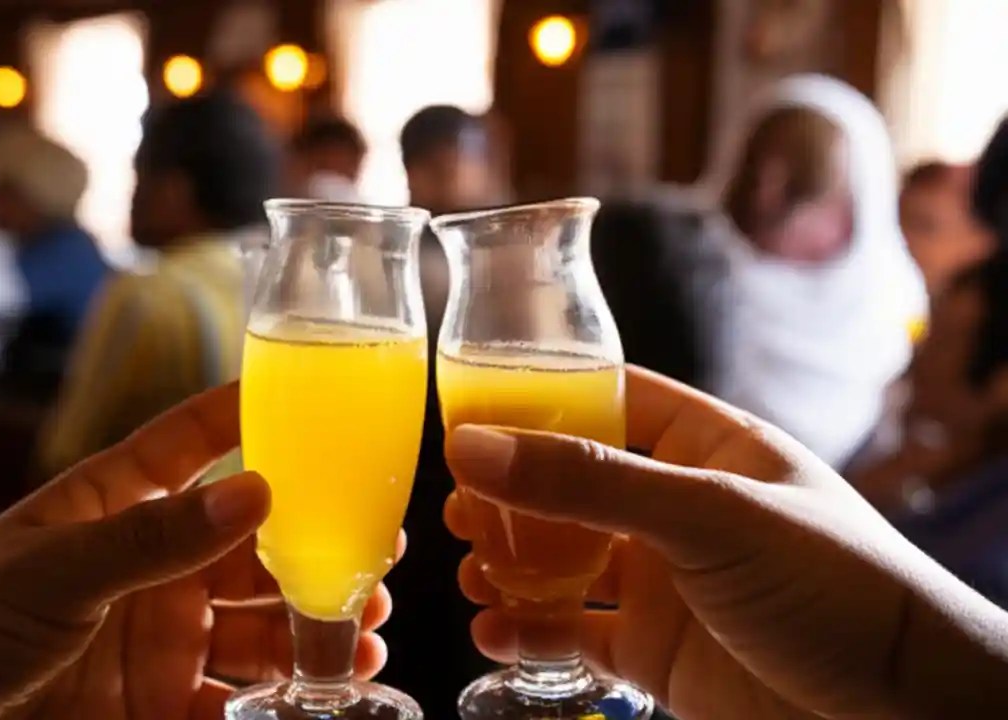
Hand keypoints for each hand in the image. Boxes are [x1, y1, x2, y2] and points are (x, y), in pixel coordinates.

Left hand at [0, 383, 390, 718]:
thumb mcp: (56, 572)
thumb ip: (154, 538)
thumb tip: (256, 491)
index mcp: (116, 505)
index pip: (192, 442)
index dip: (248, 413)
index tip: (316, 392)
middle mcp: (149, 564)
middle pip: (248, 542)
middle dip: (313, 546)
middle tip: (376, 553)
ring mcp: (158, 633)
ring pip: (257, 621)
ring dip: (312, 623)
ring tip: (367, 630)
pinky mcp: (160, 700)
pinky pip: (237, 695)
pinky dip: (284, 695)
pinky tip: (326, 691)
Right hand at [445, 367, 1007, 719]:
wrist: (901, 706)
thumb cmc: (832, 581)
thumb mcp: (707, 515)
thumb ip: (588, 483)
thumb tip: (474, 446)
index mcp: (705, 448)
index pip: (608, 401)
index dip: (538, 402)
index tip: (469, 414)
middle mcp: (678, 509)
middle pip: (571, 487)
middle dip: (509, 497)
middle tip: (456, 507)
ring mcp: (666, 581)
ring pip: (564, 563)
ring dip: (510, 567)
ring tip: (469, 572)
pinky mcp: (657, 651)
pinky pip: (576, 634)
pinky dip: (530, 633)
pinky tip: (495, 631)